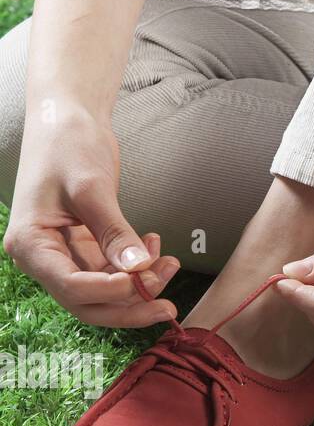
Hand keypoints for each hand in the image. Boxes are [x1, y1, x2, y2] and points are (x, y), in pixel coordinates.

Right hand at [3, 105, 179, 325]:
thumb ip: (114, 231)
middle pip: (86, 301)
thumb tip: (138, 268)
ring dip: (138, 285)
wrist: (68, 119)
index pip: (70, 286)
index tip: (142, 281)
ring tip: (170, 265)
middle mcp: (44, 256)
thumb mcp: (91, 188)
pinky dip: (137, 266)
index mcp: (30, 244)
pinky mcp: (86, 244)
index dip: (109, 292)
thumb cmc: (68, 145)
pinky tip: (158, 248)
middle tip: (167, 305)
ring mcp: (66, 252)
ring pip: (103, 289)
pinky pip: (112, 269)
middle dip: (128, 306)